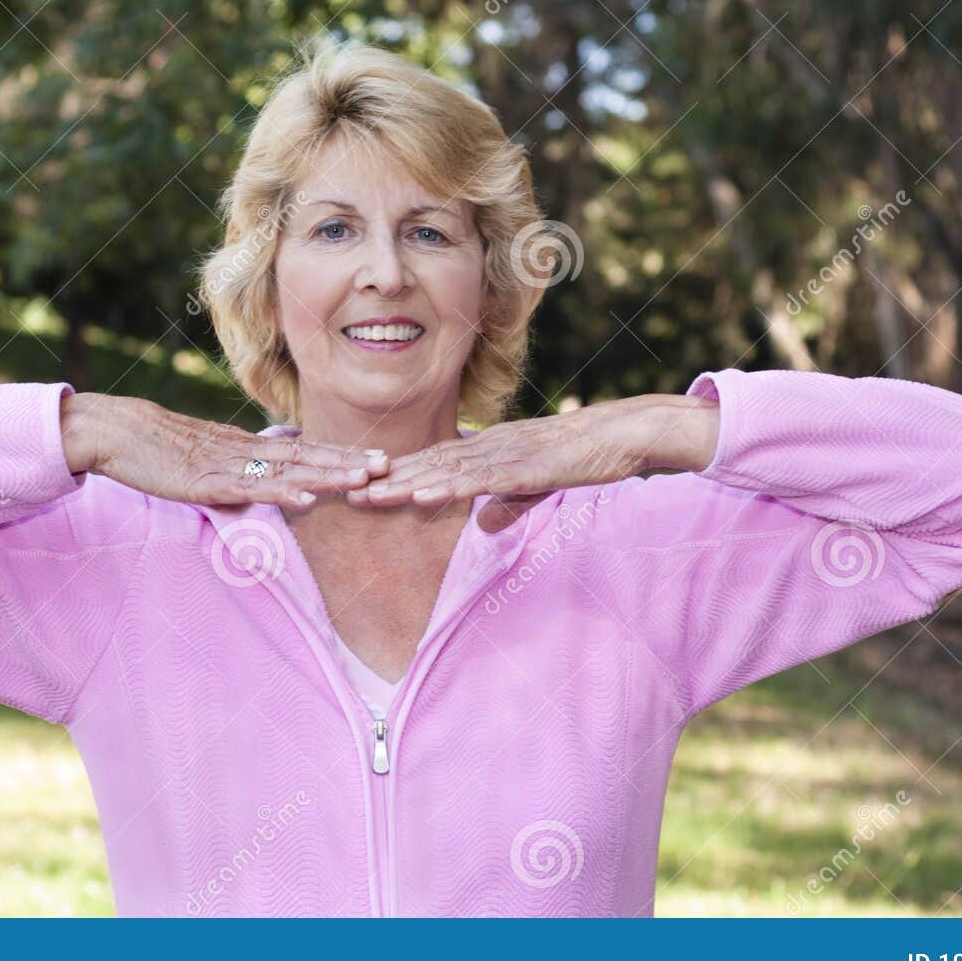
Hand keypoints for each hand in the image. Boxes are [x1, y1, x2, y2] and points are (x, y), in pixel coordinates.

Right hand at [62, 392, 389, 508]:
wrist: (116, 432)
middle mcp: (245, 452)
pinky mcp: (208, 482)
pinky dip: (284, 494)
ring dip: (328, 474)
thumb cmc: (155, 450)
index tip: (376, 460)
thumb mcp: (203, 464)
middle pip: (306, 456)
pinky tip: (309, 500)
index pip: (303, 451)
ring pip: (288, 471)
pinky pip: (253, 489)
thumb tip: (261, 489)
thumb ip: (234, 477)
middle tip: (391, 465)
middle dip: (349, 461)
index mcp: (246, 448)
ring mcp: (228, 466)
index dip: (340, 455)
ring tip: (364, 478)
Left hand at [346, 394, 719, 531]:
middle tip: (338, 488)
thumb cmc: (585, 458)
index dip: (392, 475)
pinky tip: (417, 493)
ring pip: (441, 469)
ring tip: (362, 495)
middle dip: (381, 478)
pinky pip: (475, 478)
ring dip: (400, 482)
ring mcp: (502, 453)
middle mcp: (486, 446)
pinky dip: (443, 486)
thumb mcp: (539, 487)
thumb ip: (509, 503)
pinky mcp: (521, 464)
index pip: (431, 464)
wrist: (624, 436)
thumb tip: (483, 524)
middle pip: (423, 463)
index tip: (356, 487)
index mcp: (488, 450)